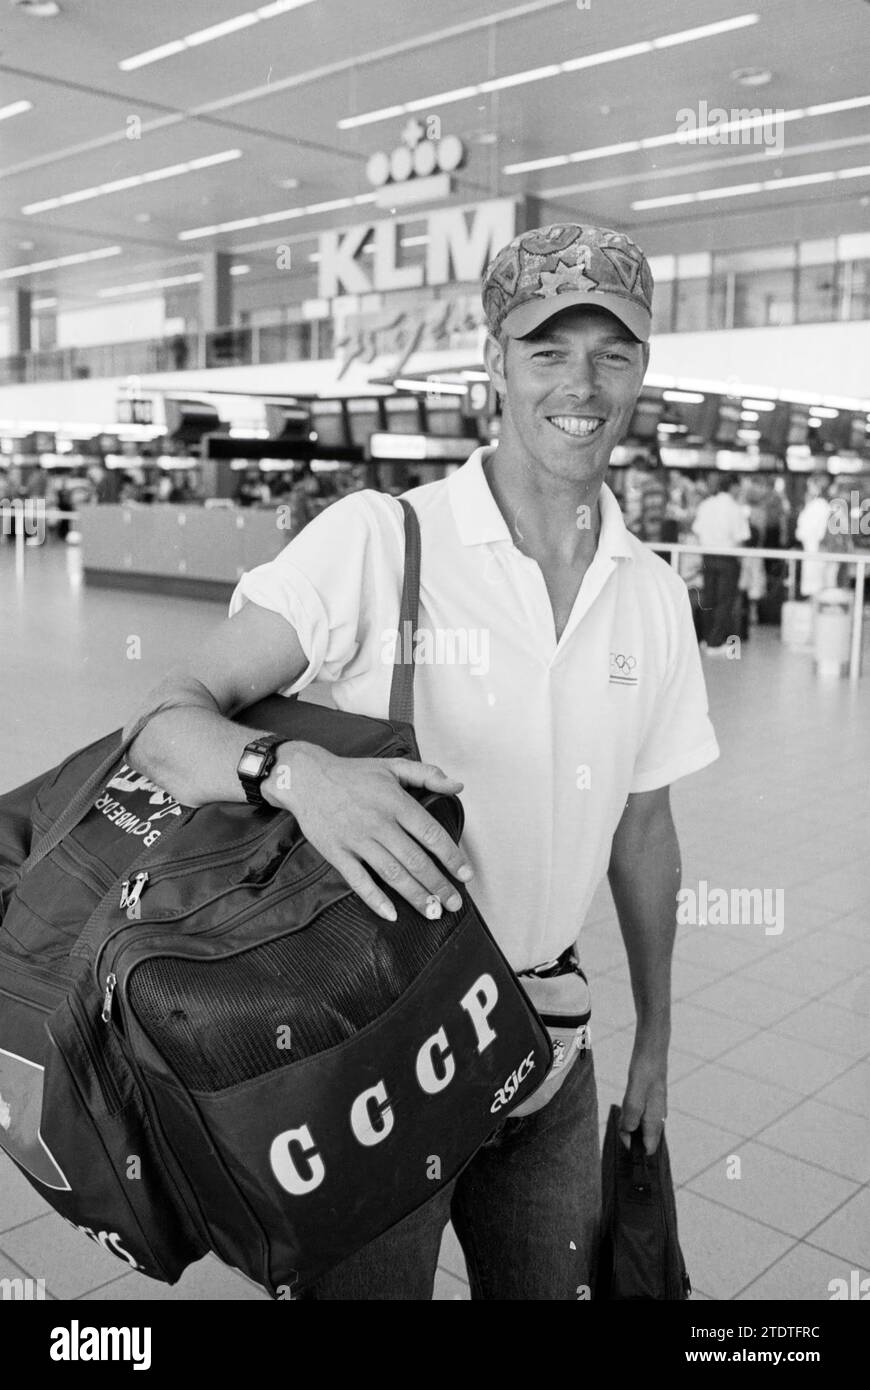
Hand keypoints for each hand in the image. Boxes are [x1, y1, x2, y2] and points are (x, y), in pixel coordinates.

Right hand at [265, 742, 473, 921]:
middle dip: (438, 885)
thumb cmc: (354, 774)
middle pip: (415, 860)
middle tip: (454, 903)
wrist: (306, 778)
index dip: (451, 857)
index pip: (431, 834)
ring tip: (432, 912)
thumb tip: (458, 786)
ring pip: (392, 874)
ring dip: (414, 896)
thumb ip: (428, 775)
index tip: (466, 875)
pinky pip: (358, 880)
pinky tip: (391, 914)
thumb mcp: (393, 766)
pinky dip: (375, 899)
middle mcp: (378, 823)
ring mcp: (357, 840)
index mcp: (395, 802)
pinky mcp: (337, 853)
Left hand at [618, 1034, 667, 1156]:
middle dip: (631, 1137)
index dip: (634, 1149)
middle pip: (645, 1138)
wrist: (652, 1048)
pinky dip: (633, 1116)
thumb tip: (629, 1132)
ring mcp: (656, 1108)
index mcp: (655, 1117)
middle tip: (621, 1127)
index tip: (622, 1141)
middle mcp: (658, 1116)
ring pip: (643, 1127)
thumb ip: (632, 1113)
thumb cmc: (644, 1068)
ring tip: (624, 1118)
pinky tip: (627, 1108)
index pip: (649, 1147)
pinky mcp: (652, 1100)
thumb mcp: (635, 1091)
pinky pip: (642, 1116)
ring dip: (631, 1126)